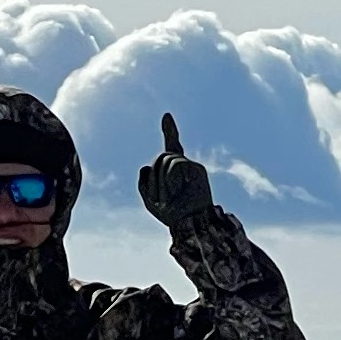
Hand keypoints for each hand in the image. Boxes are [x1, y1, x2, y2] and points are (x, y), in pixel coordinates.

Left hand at [137, 112, 215, 233]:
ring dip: (164, 182)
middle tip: (163, 197)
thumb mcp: (149, 199)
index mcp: (173, 170)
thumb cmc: (171, 214)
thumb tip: (145, 166)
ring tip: (173, 195)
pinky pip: (176, 166)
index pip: (170, 147)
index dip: (170, 131)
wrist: (189, 223)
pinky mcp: (197, 169)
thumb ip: (143, 182)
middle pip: (161, 157)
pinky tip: (181, 189)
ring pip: (166, 160)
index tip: (166, 116)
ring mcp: (191, 166)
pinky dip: (172, 180)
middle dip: (156, 177)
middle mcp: (183, 165)